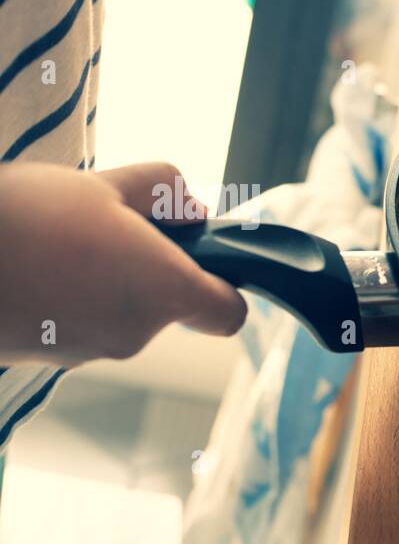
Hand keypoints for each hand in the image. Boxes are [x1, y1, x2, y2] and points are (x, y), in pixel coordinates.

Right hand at [0, 161, 246, 366]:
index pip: (228, 314)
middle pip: (166, 305)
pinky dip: (64, 300)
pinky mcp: (47, 359)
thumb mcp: (104, 183)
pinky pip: (74, 325)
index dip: (222, 285)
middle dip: (145, 266)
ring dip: (100, 281)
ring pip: (117, 313)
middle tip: (101, 225)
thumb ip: (165, 192)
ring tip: (53, 242)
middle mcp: (136, 333)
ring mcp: (89, 352)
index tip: (196, 257)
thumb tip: (194, 212)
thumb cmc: (25, 217)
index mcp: (165, 290)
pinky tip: (30, 267)